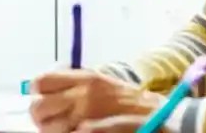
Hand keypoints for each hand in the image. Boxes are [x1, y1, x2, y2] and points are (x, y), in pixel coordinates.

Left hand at [29, 70, 162, 132]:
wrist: (167, 118)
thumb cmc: (134, 104)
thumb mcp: (104, 86)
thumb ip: (77, 86)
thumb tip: (44, 91)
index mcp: (85, 78)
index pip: (41, 82)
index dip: (38, 95)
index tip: (46, 103)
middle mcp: (83, 94)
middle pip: (39, 108)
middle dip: (42, 119)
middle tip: (53, 125)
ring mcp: (89, 115)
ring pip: (49, 127)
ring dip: (53, 131)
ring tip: (67, 131)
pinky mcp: (94, 129)